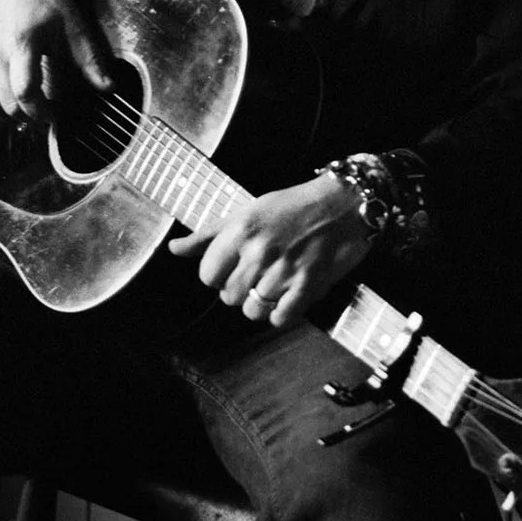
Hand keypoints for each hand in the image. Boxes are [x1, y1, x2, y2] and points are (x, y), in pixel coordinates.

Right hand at [0, 0, 111, 119]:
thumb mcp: (74, 26)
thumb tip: (107, 87)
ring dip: (7, 112)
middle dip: (27, 116)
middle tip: (43, 112)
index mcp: (23, 46)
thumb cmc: (46, 1)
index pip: (25, 92)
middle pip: (6, 105)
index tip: (54, 115)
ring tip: (25, 106)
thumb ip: (89, 60)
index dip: (40, 111)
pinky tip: (10, 91)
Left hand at [167, 171, 371, 326]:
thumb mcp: (249, 211)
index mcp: (241, 229)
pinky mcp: (308, 285)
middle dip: (242, 290)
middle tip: (260, 272)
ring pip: (253, 311)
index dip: (219, 275)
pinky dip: (282, 313)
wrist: (346, 202)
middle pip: (229, 297)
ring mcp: (284, 269)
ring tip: (276, 283)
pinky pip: (280, 318)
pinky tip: (290, 295)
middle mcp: (259, 250)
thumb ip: (209, 234)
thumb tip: (175, 249)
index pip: (208, 276)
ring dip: (263, 303)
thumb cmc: (295, 205)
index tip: (235, 266)